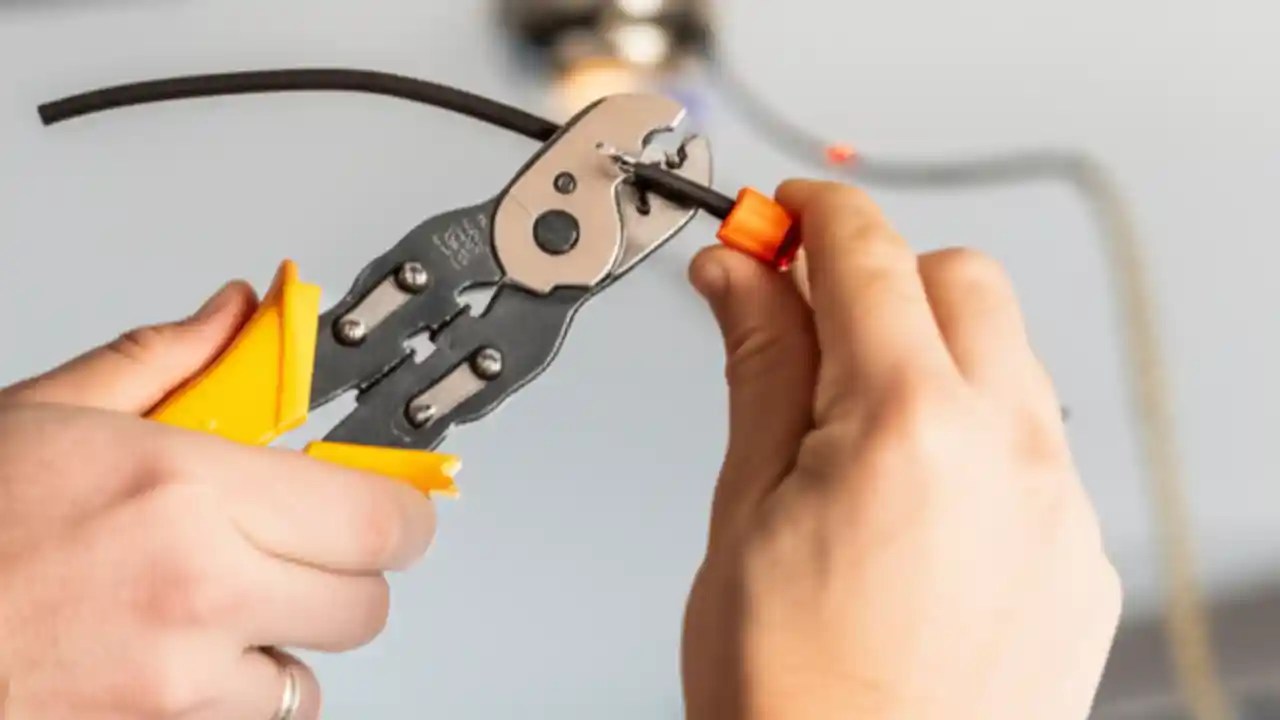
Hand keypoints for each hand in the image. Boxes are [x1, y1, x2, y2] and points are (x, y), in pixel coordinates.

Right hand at [0, 284, 435, 719]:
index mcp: (184, 489)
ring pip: (311, 674)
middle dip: (343, 570)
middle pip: (366, 600)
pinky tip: (178, 655)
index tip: (394, 503)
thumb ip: (167, 362)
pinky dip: (234, 696)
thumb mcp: (50, 415)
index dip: (399, 509)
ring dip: (281, 639)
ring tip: (212, 604)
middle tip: (293, 545)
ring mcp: (179, 682)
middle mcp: (198, 589)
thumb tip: (240, 313)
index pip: (381, 515)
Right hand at [681, 180, 1121, 719]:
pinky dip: (974, 429)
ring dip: (932, 349)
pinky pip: (1035, 444)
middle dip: (881, 274)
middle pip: (960, 280)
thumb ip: (760, 369)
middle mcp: (1008, 452)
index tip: (781, 214)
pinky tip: (913, 490)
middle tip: (806, 313)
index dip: (814, 215)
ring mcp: (1060, 508)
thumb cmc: (788, 694)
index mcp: (907, 427)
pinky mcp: (1080, 557)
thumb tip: (741, 277)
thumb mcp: (743, 509)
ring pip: (1007, 358)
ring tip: (855, 417)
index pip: (866, 257)